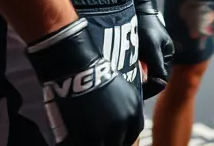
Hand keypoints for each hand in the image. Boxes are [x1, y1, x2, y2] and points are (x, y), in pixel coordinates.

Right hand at [25, 18, 143, 144]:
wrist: (82, 74)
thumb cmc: (100, 77)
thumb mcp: (124, 89)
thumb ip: (128, 105)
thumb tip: (126, 115)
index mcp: (134, 112)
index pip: (133, 134)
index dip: (124, 137)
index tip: (117, 137)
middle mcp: (124, 124)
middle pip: (120, 142)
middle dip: (112, 141)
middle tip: (101, 138)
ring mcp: (107, 131)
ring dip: (99, 143)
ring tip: (90, 139)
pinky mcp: (90, 135)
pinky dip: (84, 144)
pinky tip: (79, 140)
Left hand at [133, 0, 173, 99]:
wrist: (136, 7)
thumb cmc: (145, 27)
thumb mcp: (152, 48)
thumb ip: (156, 66)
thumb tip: (159, 85)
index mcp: (167, 55)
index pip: (161, 80)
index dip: (150, 88)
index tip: (137, 91)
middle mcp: (161, 55)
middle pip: (153, 77)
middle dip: (142, 83)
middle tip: (129, 87)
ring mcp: (151, 52)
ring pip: (145, 71)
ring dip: (136, 76)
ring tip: (124, 78)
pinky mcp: (141, 48)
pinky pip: (138, 64)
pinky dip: (132, 68)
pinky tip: (123, 68)